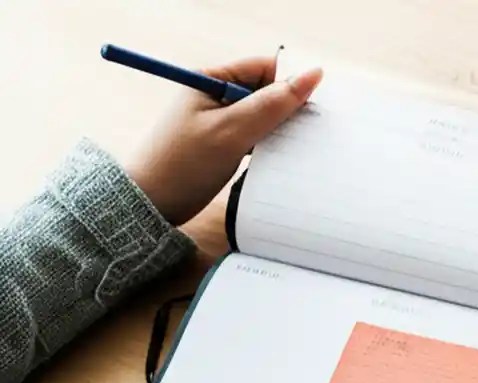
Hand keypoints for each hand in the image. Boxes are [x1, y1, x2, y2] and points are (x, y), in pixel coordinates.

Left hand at [125, 56, 322, 225]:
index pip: (263, 68)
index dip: (290, 82)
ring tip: (291, 147)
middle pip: (266, 91)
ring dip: (280, 129)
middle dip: (287, 109)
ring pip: (263, 116)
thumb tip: (313, 75)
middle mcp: (215, 94)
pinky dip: (270, 145)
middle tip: (305, 131)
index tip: (313, 106)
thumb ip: (272, 104)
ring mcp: (219, 120)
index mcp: (210, 78)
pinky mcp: (223, 143)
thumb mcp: (232, 131)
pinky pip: (256, 136)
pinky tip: (277, 158)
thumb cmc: (183, 165)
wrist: (149, 206)